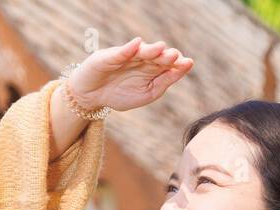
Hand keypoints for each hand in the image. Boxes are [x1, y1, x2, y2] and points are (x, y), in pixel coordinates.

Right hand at [68, 37, 193, 112]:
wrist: (92, 96)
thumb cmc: (119, 95)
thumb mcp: (145, 95)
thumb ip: (161, 85)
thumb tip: (177, 72)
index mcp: (153, 70)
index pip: (169, 65)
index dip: (178, 64)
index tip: (187, 63)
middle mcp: (143, 60)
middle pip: (158, 56)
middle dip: (167, 56)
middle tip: (176, 56)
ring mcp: (128, 56)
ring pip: (142, 52)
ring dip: (152, 50)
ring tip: (161, 48)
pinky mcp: (111, 56)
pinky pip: (122, 52)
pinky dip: (129, 48)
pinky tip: (136, 44)